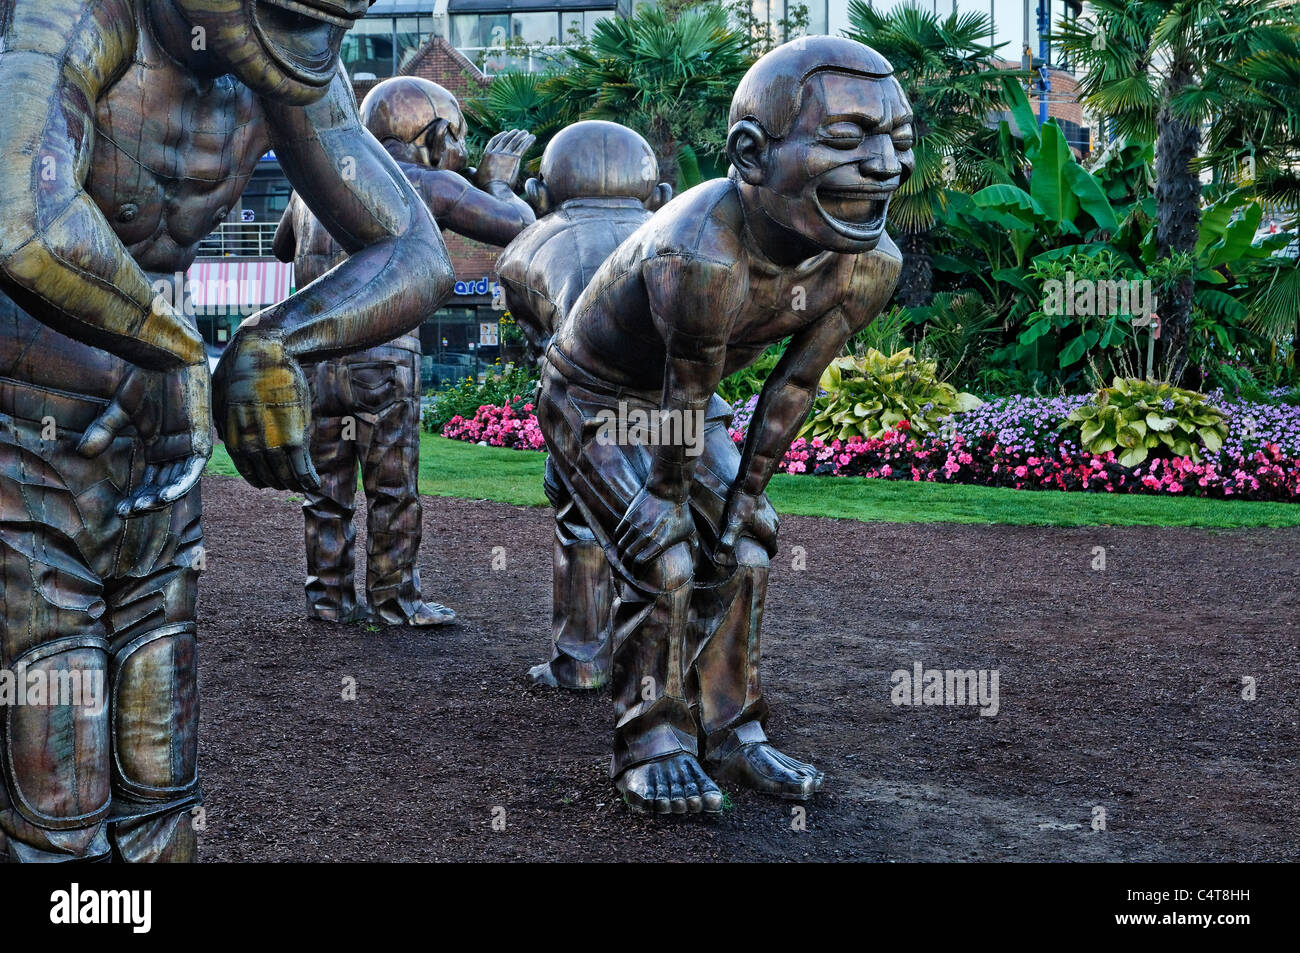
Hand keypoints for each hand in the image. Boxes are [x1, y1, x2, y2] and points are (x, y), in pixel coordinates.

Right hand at [78, 361, 212, 517]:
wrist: (169, 356)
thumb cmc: (146, 378)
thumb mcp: (120, 409)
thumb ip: (104, 431)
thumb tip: (82, 453)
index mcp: (160, 447)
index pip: (152, 482)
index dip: (138, 498)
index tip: (119, 510)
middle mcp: (176, 451)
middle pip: (165, 487)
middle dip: (148, 503)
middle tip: (128, 512)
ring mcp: (189, 447)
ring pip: (179, 483)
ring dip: (163, 498)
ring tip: (143, 508)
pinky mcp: (201, 440)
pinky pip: (194, 470)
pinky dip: (180, 484)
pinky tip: (164, 496)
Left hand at [212, 327, 319, 491]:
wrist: (264, 352)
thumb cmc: (241, 368)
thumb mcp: (221, 399)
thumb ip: (225, 422)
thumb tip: (227, 435)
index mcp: (233, 439)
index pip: (249, 473)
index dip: (261, 479)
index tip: (270, 480)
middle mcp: (251, 447)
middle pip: (269, 478)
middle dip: (279, 482)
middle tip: (290, 480)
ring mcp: (274, 445)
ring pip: (287, 477)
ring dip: (295, 483)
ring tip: (303, 483)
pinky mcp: (296, 438)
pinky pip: (303, 470)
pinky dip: (309, 481)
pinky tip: (315, 484)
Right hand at [473, 129, 535, 191]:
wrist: (496, 189)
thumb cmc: (485, 185)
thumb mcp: (475, 177)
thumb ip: (471, 171)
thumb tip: (467, 170)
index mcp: (487, 154)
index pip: (494, 141)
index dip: (501, 136)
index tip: (506, 133)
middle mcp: (496, 152)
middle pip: (506, 140)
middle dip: (512, 135)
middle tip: (518, 131)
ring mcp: (506, 154)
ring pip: (515, 142)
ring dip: (521, 136)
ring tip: (526, 133)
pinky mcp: (515, 158)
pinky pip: (523, 147)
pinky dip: (528, 141)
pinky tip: (532, 137)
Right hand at [615, 487, 694, 566]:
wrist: (668, 489)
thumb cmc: (681, 512)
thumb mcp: (690, 531)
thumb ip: (694, 549)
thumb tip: (697, 566)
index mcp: (661, 542)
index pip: (642, 562)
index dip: (637, 572)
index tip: (638, 576)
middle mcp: (646, 535)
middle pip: (629, 557)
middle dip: (627, 566)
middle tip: (628, 570)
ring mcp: (636, 525)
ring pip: (621, 546)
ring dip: (620, 555)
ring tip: (622, 559)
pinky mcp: (629, 516)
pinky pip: (618, 533)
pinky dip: (617, 541)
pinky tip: (620, 544)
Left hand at [716, 489, 778, 562]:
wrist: (749, 483)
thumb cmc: (742, 505)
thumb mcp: (733, 525)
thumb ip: (727, 543)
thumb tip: (720, 559)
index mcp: (770, 533)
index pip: (773, 551)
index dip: (766, 557)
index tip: (756, 558)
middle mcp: (775, 524)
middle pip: (770, 540)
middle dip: (761, 545)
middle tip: (748, 547)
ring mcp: (773, 514)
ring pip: (768, 528)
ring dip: (760, 533)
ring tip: (746, 534)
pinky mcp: (769, 506)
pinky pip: (766, 518)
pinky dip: (759, 522)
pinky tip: (747, 519)